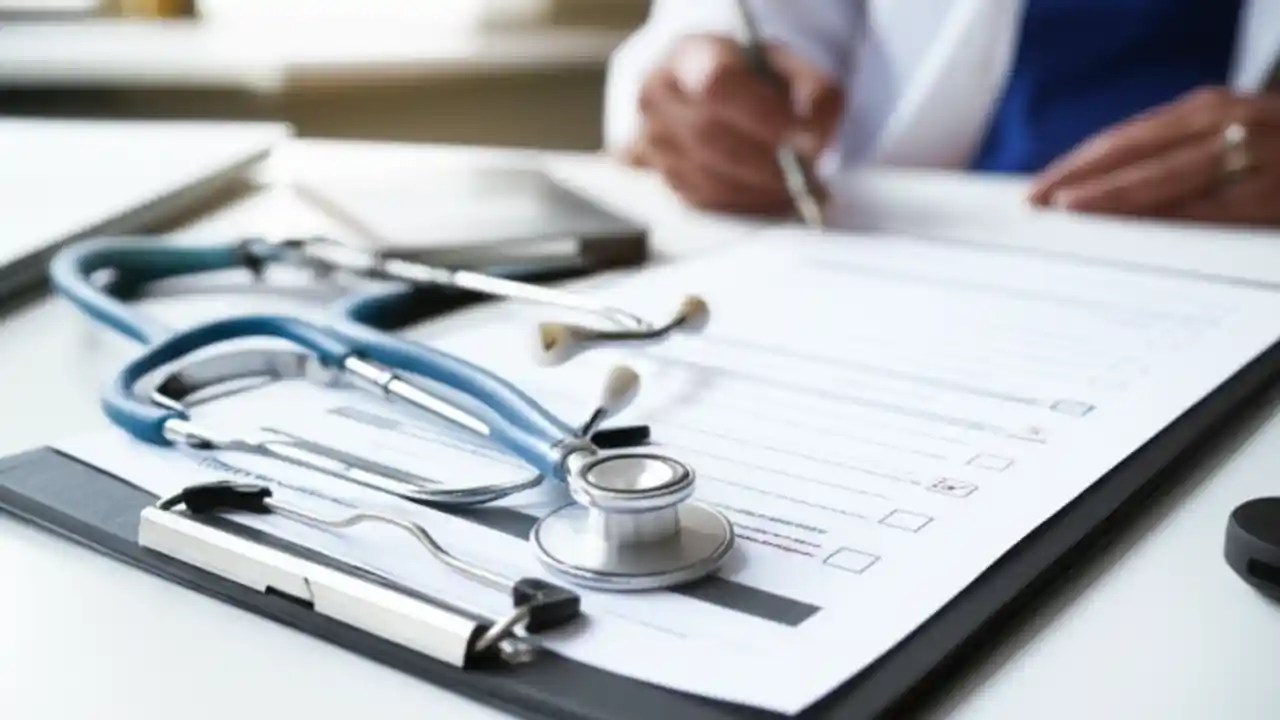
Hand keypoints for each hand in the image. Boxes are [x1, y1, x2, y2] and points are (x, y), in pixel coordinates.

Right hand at [624, 35, 843, 214]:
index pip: (718, 83)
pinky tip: (773, 196)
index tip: (808, 138)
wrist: (707, 90)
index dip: (765, 115)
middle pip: (709, 135)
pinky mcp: (660, 175)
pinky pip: (702, 200)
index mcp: (690, 54)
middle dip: (766, 162)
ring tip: (798, 188)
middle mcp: (658, 95)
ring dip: (758, 189)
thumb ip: (815, 92)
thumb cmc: (754, 77)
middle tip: (810, 174)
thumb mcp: (790, 66)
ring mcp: (651, 139)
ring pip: (705, 176)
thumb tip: (818, 140)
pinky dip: (745, 204)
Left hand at [1029, 87, 1279, 225]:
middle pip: (1136, 153)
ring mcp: (1256, 154)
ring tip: (1072, 211)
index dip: (1077, 164)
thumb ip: (1179, 154)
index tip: (1038, 189)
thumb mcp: (1230, 137)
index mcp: (1209, 109)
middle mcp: (1228, 121)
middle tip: (1038, 205)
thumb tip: (1107, 185)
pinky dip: (1174, 216)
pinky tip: (1141, 231)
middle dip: (1080, 179)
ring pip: (1170, 175)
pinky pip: (1217, 206)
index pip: (1126, 139)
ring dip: (1115, 194)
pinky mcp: (1276, 194)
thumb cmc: (1279, 153)